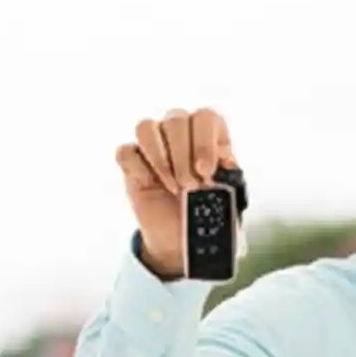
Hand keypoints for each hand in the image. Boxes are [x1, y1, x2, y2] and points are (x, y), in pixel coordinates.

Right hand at [115, 107, 238, 278]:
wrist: (180, 239)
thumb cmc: (206, 212)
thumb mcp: (227, 197)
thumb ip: (229, 179)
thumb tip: (225, 167)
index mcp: (209, 136)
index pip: (205, 117)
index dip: (205, 141)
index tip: (206, 170)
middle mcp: (180, 133)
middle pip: (175, 119)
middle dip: (183, 157)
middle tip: (190, 186)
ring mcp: (153, 145)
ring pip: (146, 127)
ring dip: (160, 158)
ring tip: (172, 186)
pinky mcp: (131, 161)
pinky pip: (126, 151)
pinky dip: (138, 168)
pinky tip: (149, 185)